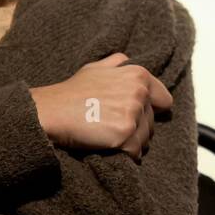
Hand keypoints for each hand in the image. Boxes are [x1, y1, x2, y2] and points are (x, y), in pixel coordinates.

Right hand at [30, 52, 173, 160]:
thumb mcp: (95, 68)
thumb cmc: (71, 92)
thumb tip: (127, 59)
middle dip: (136, 129)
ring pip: (145, 139)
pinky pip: (135, 152)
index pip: (164, 101)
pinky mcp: (124, 135)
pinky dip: (124, 155)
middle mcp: (139, 92)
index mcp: (138, 75)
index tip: (133, 117)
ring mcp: (132, 114)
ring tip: (107, 137)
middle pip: (152, 123)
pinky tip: (107, 147)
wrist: (51, 112)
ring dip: (130, 143)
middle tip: (111, 127)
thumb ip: (116, 64)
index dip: (150, 111)